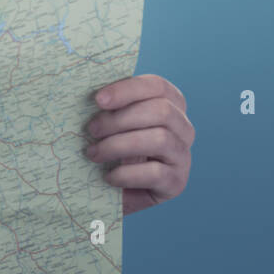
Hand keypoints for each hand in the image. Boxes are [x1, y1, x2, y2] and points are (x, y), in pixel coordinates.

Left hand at [85, 73, 193, 215]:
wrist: (115, 188)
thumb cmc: (110, 144)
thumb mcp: (110, 121)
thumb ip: (108, 106)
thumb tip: (90, 93)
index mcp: (168, 103)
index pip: (157, 86)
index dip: (128, 89)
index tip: (98, 100)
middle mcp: (182, 127)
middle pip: (161, 111)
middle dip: (120, 119)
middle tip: (91, 129)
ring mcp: (182, 155)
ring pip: (160, 139)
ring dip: (119, 145)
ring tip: (94, 153)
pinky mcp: (177, 182)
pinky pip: (157, 173)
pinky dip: (127, 174)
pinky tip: (109, 177)